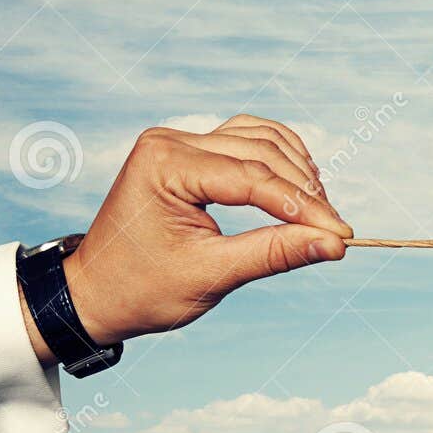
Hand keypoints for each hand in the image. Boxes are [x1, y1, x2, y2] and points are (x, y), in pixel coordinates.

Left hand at [36, 114, 352, 355]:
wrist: (93, 293)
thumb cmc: (140, 290)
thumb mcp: (209, 275)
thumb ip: (273, 253)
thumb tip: (333, 244)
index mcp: (164, 164)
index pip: (252, 177)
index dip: (303, 206)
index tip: (339, 234)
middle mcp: (171, 141)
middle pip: (262, 153)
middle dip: (304, 192)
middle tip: (334, 231)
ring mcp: (180, 141)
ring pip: (262, 139)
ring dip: (297, 172)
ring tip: (320, 212)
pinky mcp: (191, 150)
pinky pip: (249, 140)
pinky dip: (280, 161)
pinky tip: (299, 186)